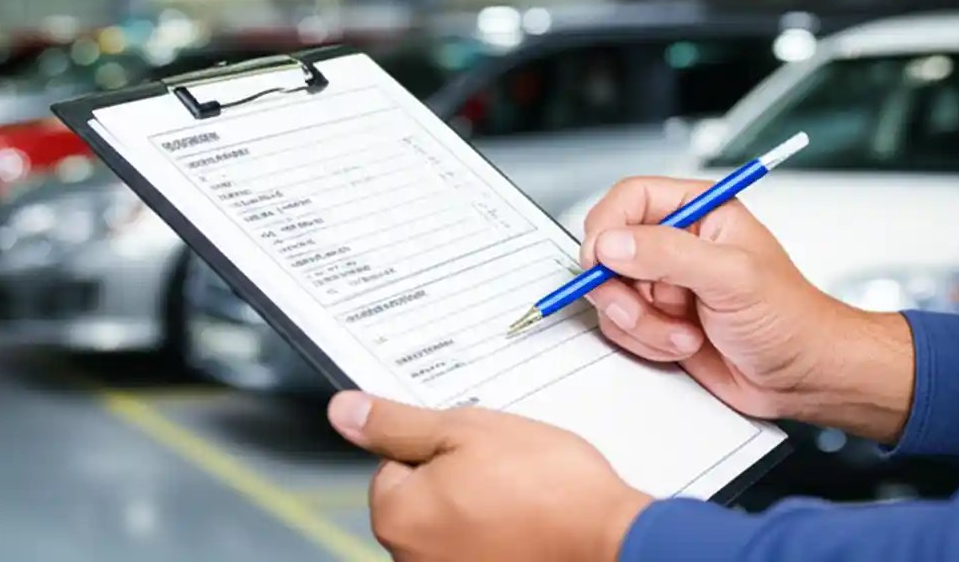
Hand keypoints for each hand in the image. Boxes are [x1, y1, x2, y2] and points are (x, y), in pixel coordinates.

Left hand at [328, 391, 650, 561]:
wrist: (612, 542)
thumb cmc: (548, 487)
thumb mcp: (466, 431)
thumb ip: (397, 424)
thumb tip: (345, 411)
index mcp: (397, 516)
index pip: (392, 465)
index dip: (437, 450)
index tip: (475, 452)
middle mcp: (411, 560)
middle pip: (420, 501)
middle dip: (455, 483)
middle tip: (504, 474)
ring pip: (451, 528)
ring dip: (478, 513)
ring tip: (522, 501)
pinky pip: (477, 551)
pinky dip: (498, 540)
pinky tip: (528, 529)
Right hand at [580, 176, 913, 442]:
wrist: (801, 377)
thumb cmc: (789, 320)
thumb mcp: (732, 277)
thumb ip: (668, 253)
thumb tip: (612, 243)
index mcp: (697, 213)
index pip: (628, 199)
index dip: (607, 227)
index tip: (601, 259)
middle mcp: (674, 244)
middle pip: (608, 250)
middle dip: (623, 289)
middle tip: (649, 306)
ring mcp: (662, 283)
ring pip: (610, 293)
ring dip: (641, 323)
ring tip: (684, 332)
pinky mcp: (656, 319)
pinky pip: (620, 326)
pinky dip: (646, 342)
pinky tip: (685, 344)